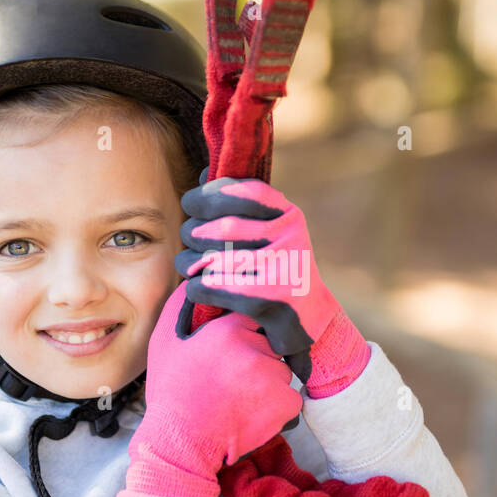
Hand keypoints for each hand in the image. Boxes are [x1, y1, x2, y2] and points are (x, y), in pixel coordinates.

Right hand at [115, 282, 302, 496]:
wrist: (180, 442)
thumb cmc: (171, 392)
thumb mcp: (166, 342)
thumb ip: (181, 306)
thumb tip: (193, 281)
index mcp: (229, 328)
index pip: (256, 318)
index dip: (247, 336)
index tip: (236, 353)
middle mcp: (255, 348)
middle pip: (271, 347)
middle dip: (259, 362)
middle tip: (233, 383)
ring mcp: (273, 376)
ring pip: (283, 373)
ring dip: (269, 385)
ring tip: (240, 401)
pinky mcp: (286, 402)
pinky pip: (292, 400)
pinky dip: (278, 409)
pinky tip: (252, 416)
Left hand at [174, 176, 369, 394]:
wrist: (307, 320)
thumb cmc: (277, 269)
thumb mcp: (270, 231)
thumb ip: (241, 204)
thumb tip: (204, 176)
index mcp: (288, 215)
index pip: (240, 191)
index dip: (207, 195)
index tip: (192, 205)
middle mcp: (289, 237)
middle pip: (220, 227)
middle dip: (193, 232)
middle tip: (189, 240)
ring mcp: (281, 267)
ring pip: (212, 258)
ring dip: (189, 262)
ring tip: (189, 266)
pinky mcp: (268, 298)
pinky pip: (211, 286)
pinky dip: (196, 288)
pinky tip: (199, 289)